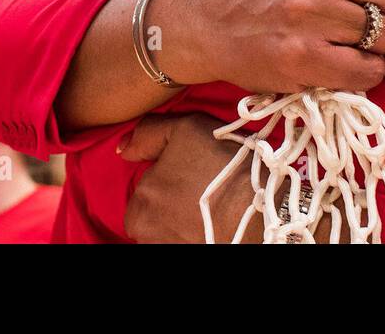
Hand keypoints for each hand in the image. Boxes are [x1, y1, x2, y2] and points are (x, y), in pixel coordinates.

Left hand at [121, 113, 260, 243]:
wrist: (262, 209)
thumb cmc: (223, 166)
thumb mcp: (185, 129)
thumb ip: (147, 134)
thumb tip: (122, 149)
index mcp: (142, 199)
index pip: (142, 195)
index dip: (164, 184)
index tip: (186, 178)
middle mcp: (147, 231)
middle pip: (151, 220)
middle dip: (168, 210)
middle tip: (198, 197)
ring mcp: (166, 247)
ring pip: (165, 235)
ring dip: (179, 226)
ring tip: (207, 214)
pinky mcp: (186, 255)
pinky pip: (180, 242)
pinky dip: (190, 237)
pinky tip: (211, 228)